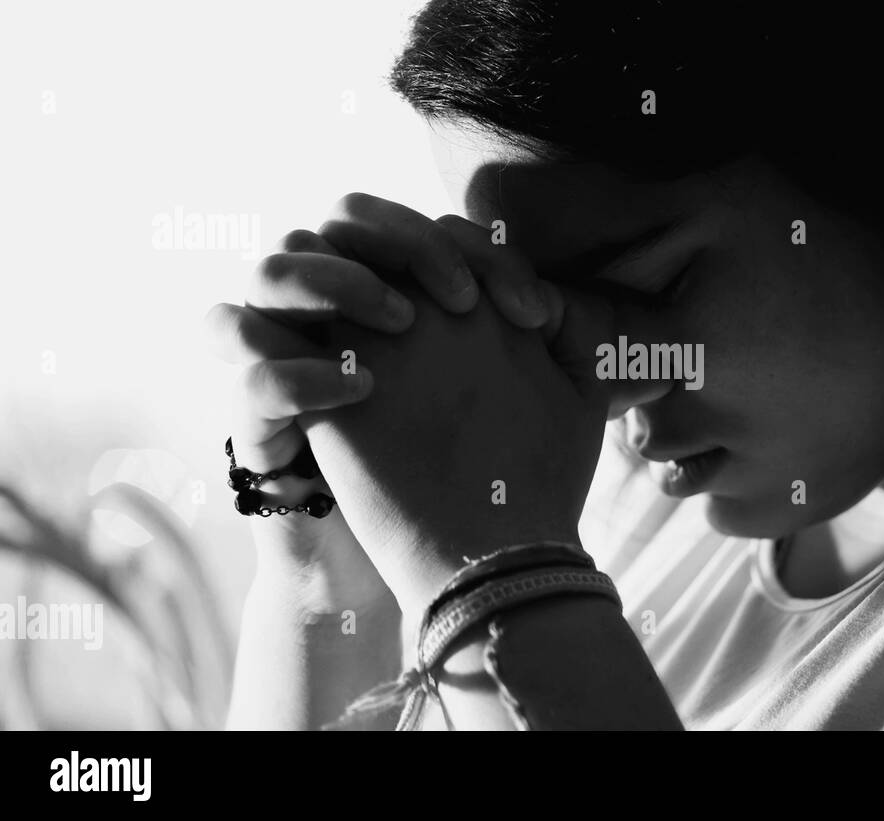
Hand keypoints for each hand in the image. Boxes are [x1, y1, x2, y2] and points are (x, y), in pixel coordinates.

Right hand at [205, 195, 563, 611]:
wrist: (444, 570)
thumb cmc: (498, 477)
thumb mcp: (543, 408)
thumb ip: (554, 346)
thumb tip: (558, 303)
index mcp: (410, 299)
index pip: (422, 225)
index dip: (480, 251)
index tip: (534, 314)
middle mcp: (348, 317)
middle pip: (344, 220)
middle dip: (403, 242)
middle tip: (462, 301)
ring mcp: (298, 361)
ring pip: (273, 271)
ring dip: (335, 280)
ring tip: (401, 325)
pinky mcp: (265, 423)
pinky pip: (252, 370)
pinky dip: (296, 369)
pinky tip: (361, 390)